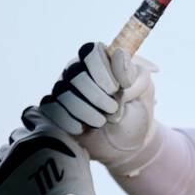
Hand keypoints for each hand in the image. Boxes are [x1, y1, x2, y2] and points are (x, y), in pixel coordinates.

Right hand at [32, 42, 159, 174]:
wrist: (131, 142)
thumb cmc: (137, 109)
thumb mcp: (143, 88)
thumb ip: (132, 72)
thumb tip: (118, 54)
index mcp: (99, 60)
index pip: (90, 52)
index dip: (102, 71)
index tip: (116, 89)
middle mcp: (78, 71)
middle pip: (75, 73)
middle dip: (96, 95)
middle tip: (112, 109)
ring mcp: (64, 90)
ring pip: (62, 92)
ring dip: (85, 110)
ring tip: (101, 121)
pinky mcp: (56, 111)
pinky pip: (52, 109)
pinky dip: (68, 120)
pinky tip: (82, 128)